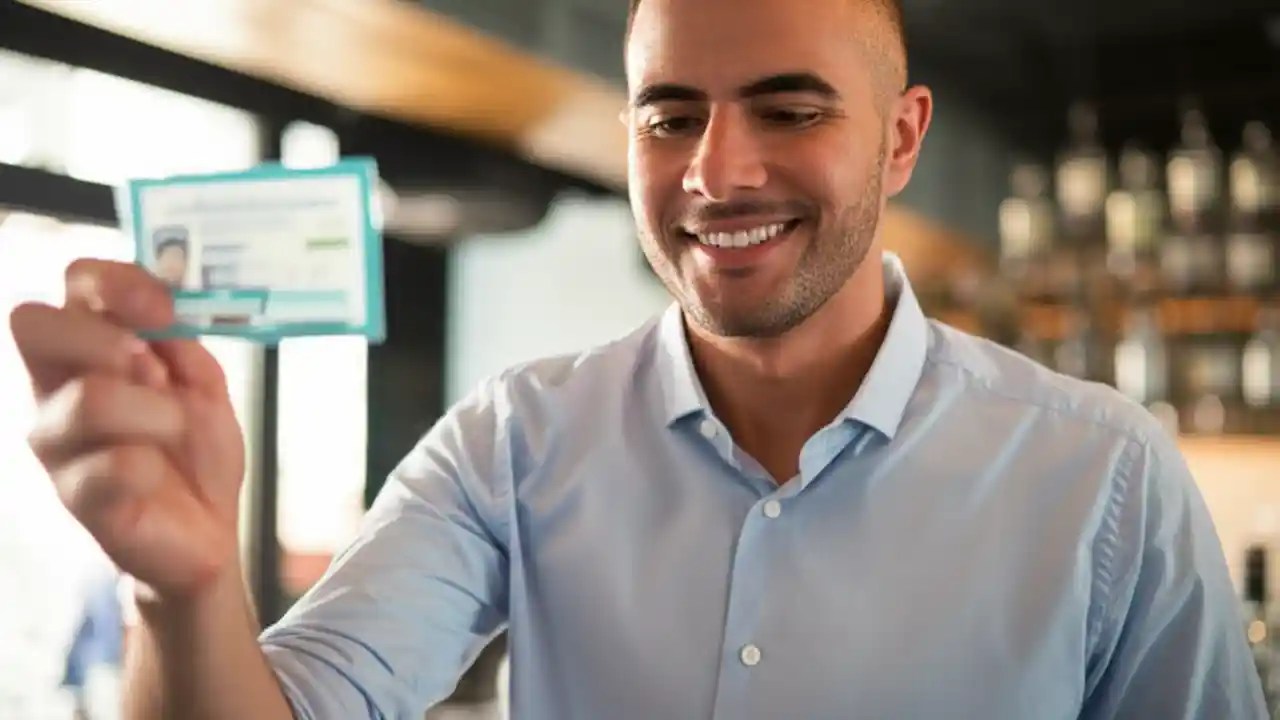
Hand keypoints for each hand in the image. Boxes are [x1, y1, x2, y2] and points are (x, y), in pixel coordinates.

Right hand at [10, 259, 245, 599]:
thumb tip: (157, 315)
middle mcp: (56, 387)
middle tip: (153, 370)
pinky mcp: (77, 496)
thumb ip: (179, 344)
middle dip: (103, 336)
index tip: (162, 309)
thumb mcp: (203, 384)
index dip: (116, 281)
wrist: (208, 531)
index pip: (74, 282)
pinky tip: (156, 477)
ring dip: (154, 411)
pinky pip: (112, 465)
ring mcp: (58, 442)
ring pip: (87, 398)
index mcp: (89, 349)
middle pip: (31, 323)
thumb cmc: (195, 451)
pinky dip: (151, 464)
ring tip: (174, 431)